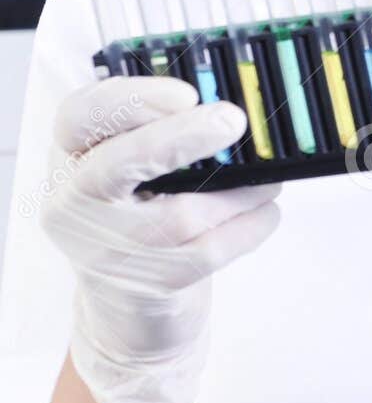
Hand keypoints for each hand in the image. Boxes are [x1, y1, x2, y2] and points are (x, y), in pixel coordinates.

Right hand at [41, 75, 281, 402]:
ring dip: (239, 192)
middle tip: (232, 120)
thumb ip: (159, 132)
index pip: (79, 117)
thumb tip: (230, 102)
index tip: (184, 93)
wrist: (128, 309)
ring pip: (179, 215)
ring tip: (269, 179)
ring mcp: (106, 250)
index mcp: (71, 159)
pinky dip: (250, 226)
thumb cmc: (136, 219)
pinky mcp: (147, 285)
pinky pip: (209, 251)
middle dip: (179, 138)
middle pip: (116, 164)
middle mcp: (76, 203)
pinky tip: (266, 211)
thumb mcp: (128, 171)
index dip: (130, 101)